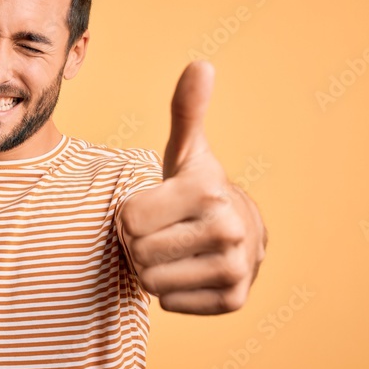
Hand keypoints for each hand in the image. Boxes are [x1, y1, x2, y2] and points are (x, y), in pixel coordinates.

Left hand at [118, 61, 265, 313]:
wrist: (242, 234)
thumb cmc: (198, 191)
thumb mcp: (187, 152)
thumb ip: (186, 110)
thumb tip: (200, 65)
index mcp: (208, 190)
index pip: (127, 218)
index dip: (130, 215)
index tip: (154, 207)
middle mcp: (228, 230)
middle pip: (137, 252)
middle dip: (139, 244)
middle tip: (164, 232)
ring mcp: (235, 268)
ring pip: (150, 282)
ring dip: (152, 270)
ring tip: (174, 251)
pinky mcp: (233, 300)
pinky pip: (170, 303)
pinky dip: (171, 293)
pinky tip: (189, 272)